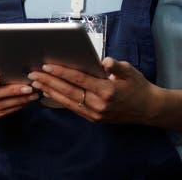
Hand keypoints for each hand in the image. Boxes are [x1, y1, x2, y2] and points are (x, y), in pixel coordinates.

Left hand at [27, 57, 161, 123]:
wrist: (148, 109)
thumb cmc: (138, 86)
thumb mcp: (130, 71)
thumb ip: (116, 66)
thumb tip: (105, 61)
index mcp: (107, 90)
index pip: (79, 79)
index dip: (62, 72)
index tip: (47, 66)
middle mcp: (99, 104)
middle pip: (69, 91)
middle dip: (49, 82)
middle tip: (33, 74)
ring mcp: (96, 114)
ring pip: (68, 102)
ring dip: (50, 92)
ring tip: (36, 83)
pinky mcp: (95, 119)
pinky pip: (74, 108)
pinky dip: (60, 100)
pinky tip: (49, 93)